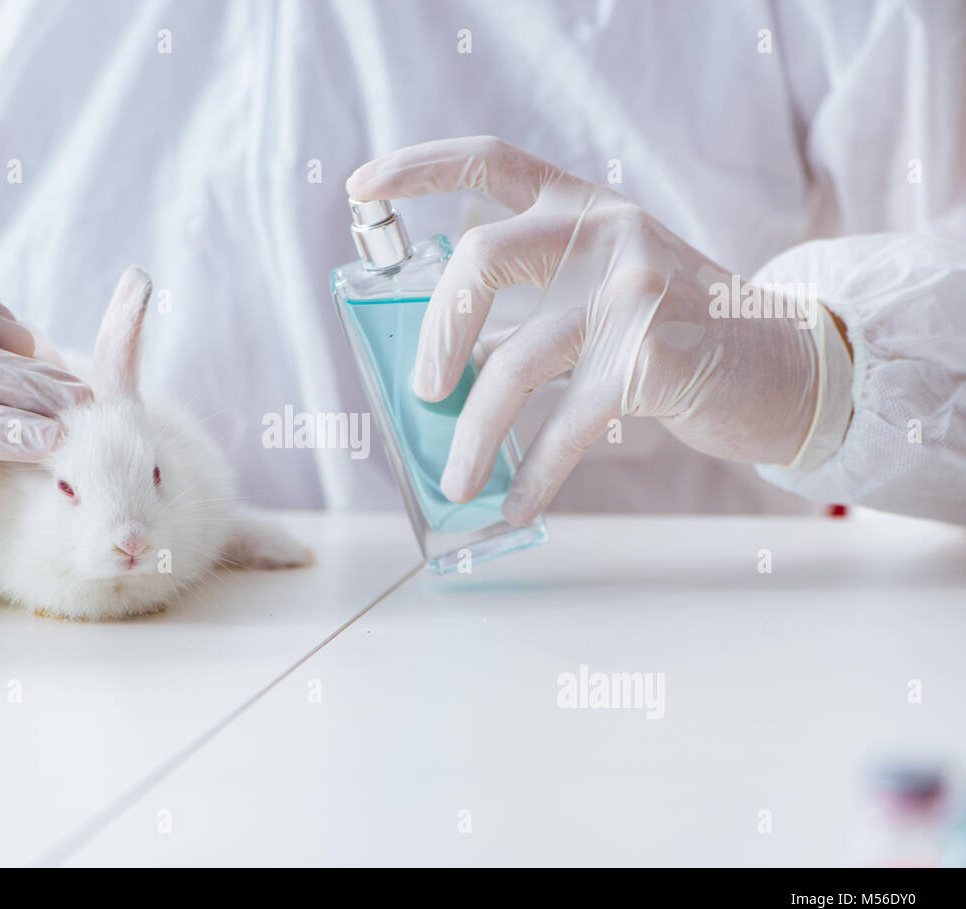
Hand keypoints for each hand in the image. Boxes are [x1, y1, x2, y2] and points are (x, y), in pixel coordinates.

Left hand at [347, 136, 821, 523]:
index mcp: (584, 207)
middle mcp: (606, 233)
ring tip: (454, 480)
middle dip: (435, 330)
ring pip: (516, 363)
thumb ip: (534, 305)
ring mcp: (632, 292)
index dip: (419, 168)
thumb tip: (444, 368)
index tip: (359, 187)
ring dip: (473, 433)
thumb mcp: (606, 290)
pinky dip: (535, 475)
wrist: (787, 365)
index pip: (492, 163)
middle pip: (482, 258)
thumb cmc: (675, 333)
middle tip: (422, 389)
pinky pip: (567, 426)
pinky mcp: (652, 359)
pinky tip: (517, 505)